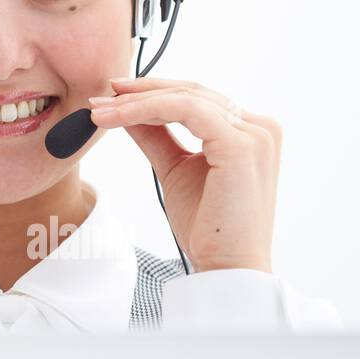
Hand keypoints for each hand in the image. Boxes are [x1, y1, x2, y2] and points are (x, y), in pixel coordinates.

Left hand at [87, 76, 279, 273]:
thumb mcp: (174, 168)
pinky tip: (118, 118)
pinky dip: (146, 109)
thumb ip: (156, 135)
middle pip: (191, 92)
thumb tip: (124, 108)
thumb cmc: (206, 226)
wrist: (224, 266)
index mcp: (251, 132)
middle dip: (140, 93)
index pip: (196, 98)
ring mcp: (255, 134)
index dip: (152, 93)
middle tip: (100, 100)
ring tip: (101, 113)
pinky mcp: (241, 145)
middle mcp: (259, 127)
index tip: (112, 98)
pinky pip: (185, 110)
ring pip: (184, 98)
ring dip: (136, 102)